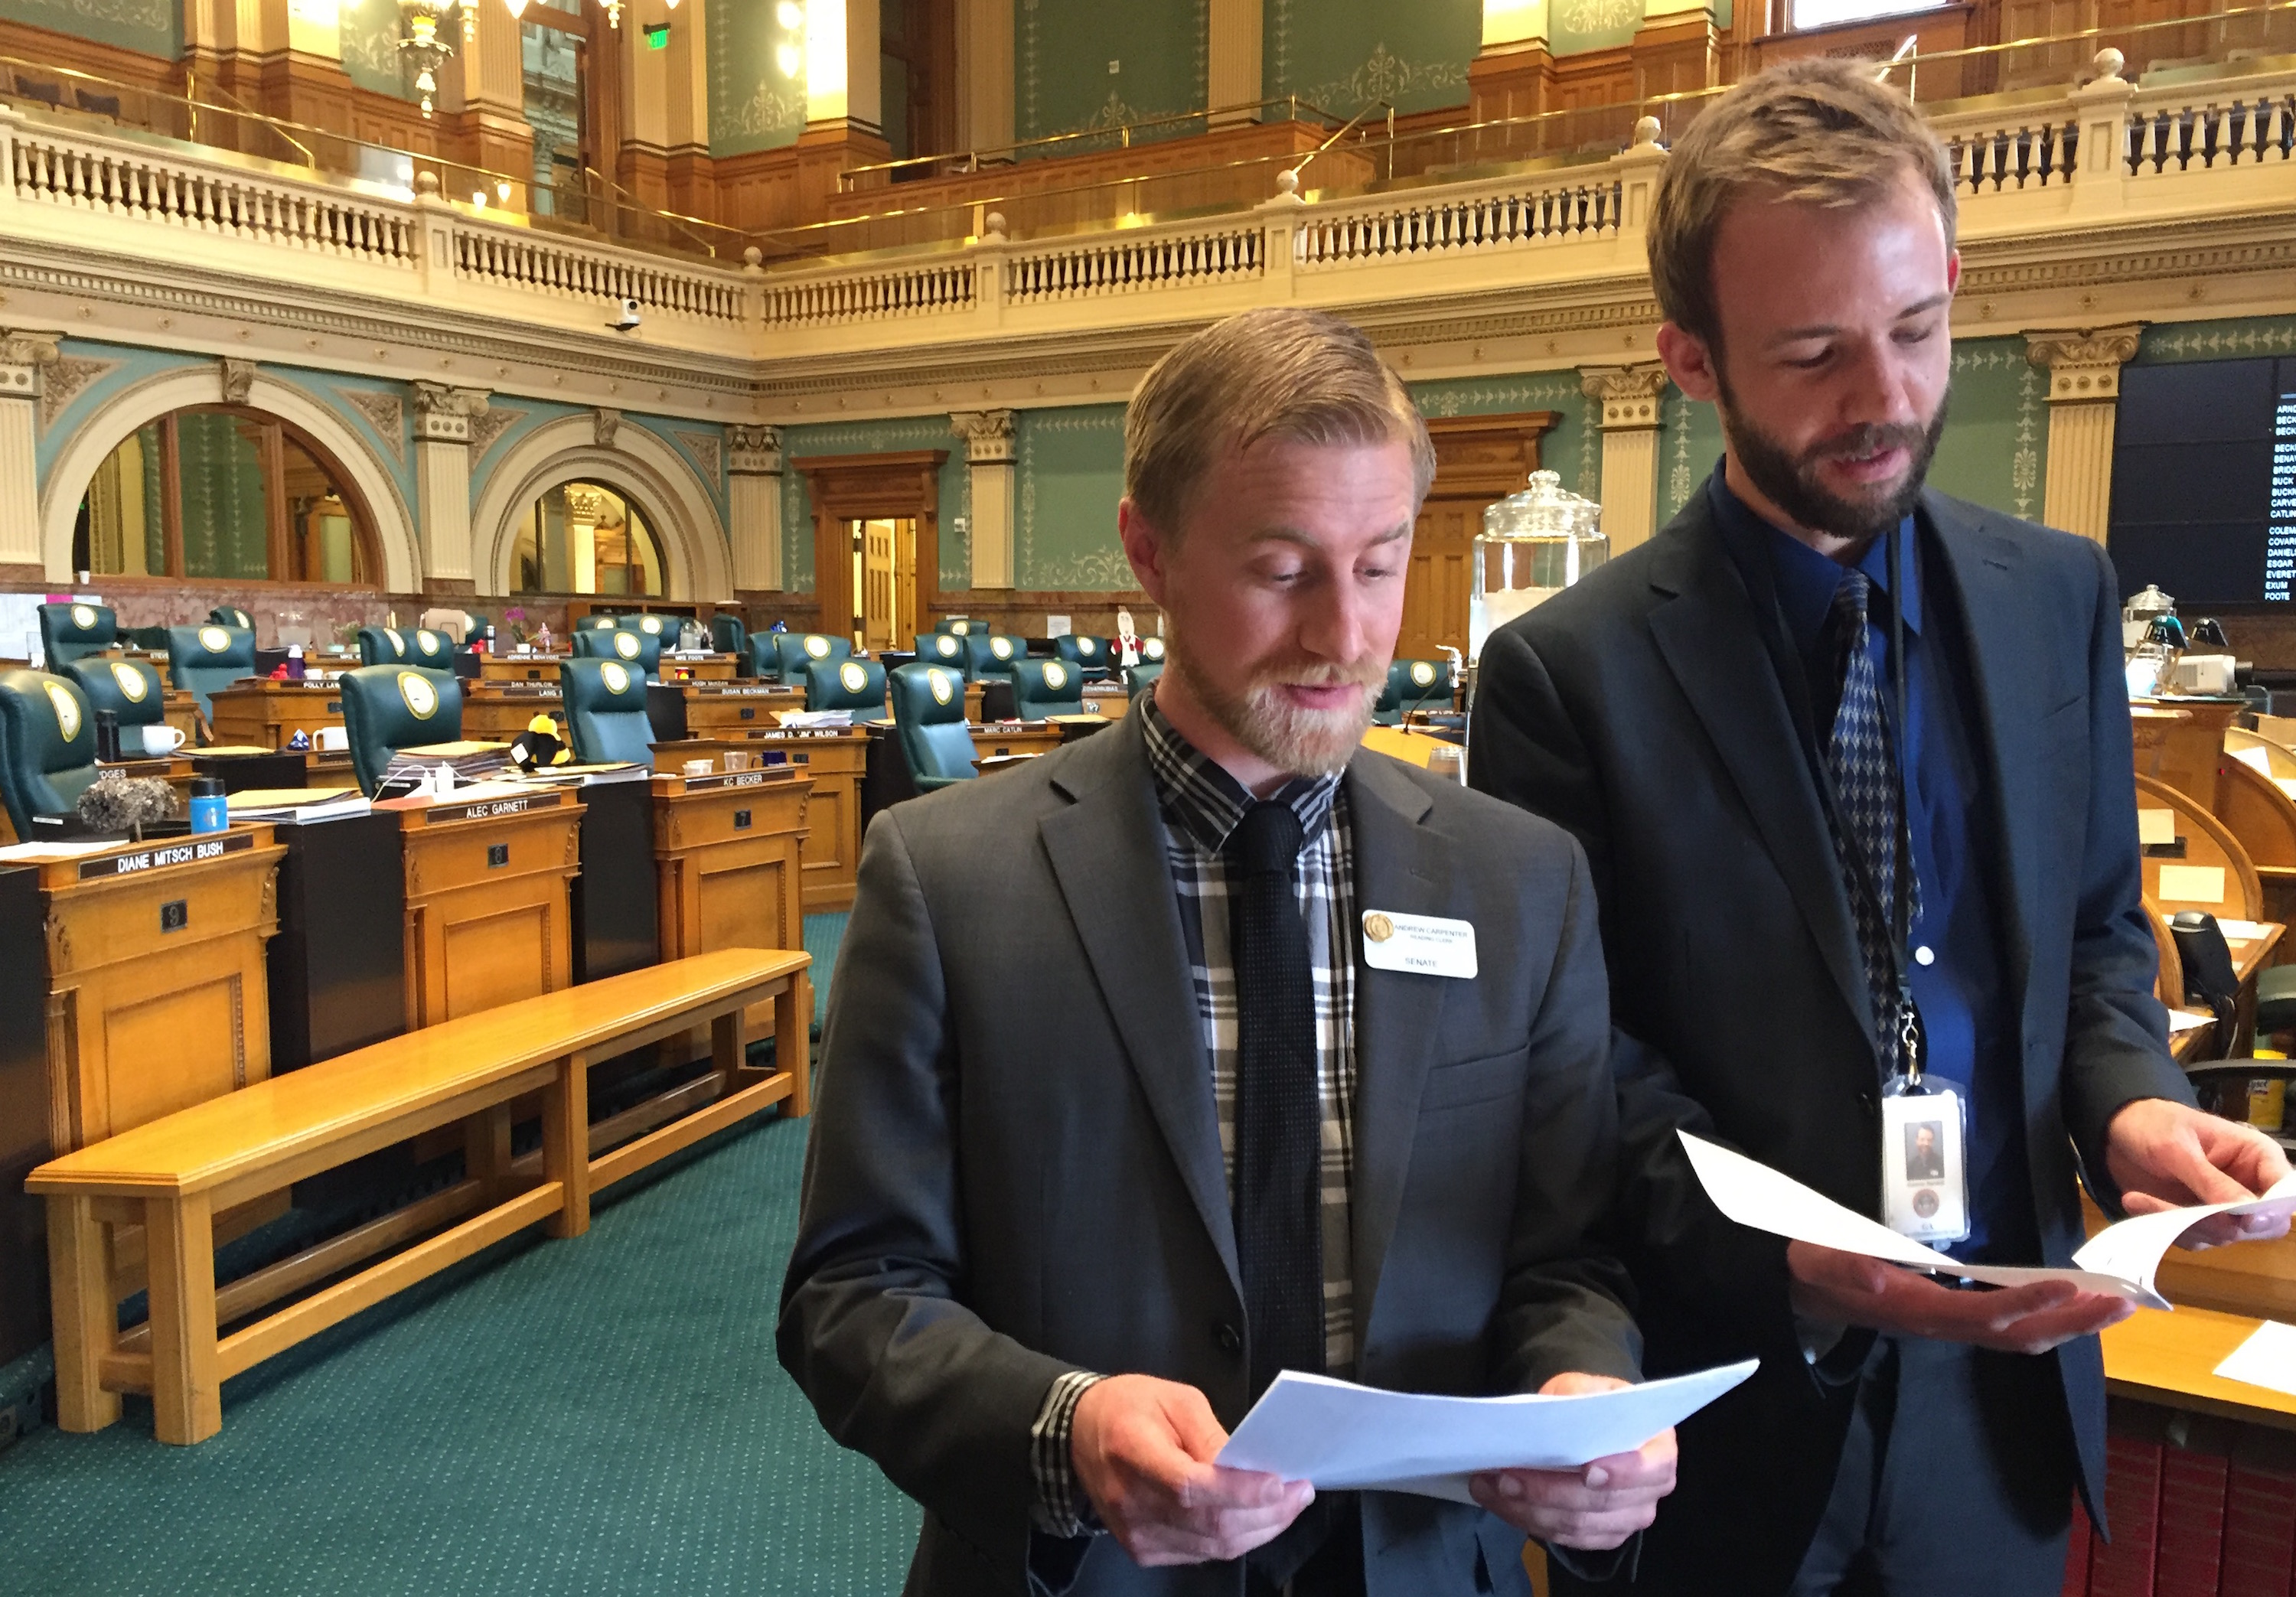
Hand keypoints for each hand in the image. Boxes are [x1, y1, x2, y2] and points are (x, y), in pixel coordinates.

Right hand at [1070, 1374, 1312, 1567]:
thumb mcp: (1174, 1398)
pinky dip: (1234, 1539)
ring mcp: (1136, 1532)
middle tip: (1299, 1492)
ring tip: (1286, 1505)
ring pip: (1213, 1546)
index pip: (1190, 1486)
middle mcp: (1131, 1500)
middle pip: (1209, 1522)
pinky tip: (1253, 1519)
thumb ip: (1211, 1434)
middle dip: (1266, 1511)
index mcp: (1133, 1451)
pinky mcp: (1143, 1548)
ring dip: (1259, 1529)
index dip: (1239, 1491)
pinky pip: (1201, 1553)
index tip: (1278, 1483)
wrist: (1080, 1434)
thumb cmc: (1126, 1408)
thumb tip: (1248, 1464)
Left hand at [1468, 1374, 1676, 1549]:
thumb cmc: (1592, 1404)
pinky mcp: (1600, 1536)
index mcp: (1660, 1449)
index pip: (1651, 1468)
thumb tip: (1560, 1411)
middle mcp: (1651, 1491)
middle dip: (1549, 1492)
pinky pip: (1564, 1538)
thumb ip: (1578, 1396)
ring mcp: (1627, 1519)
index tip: (1587, 1470)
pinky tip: (1498, 1502)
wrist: (1590, 1424)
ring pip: (1577, 1526)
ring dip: (1528, 1509)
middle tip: (1505, 1476)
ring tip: (1490, 1486)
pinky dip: (1527, 1520)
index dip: (1622, 1473)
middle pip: (1603, 1504)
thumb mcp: (1585, 1386)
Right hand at [1787, 1241, 2131, 1354]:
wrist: (1800, 1292)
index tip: (2069, 1285)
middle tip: (2123, 1302)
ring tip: (2113, 1304)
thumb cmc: (1812, 1271)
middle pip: (2017, 1334)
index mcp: (1915, 1309)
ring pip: (2019, 1335)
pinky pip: (2009, 1325)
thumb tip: (1877, 1276)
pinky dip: (2047, 1316)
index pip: (1982, 1312)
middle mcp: (1939, 1323)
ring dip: (2070, 1323)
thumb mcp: (1814, 1260)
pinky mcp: (1951, 1316)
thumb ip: (1840, 1266)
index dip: (2027, 1302)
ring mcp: (1948, 1323)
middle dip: (2072, 1322)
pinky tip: (2071, 1302)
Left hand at [2106, 1098, 2293, 1248]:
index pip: (2284, 1192)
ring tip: (2140, 1199)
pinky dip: (2166, 1226)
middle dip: (2224, 1225)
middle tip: (2185, 1216)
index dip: (2273, 1210)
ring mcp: (2224, 1206)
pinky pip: (2194, 1237)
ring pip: (2225, 1235)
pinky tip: (2136, 1201)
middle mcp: (2249, 1185)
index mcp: (2257, 1156)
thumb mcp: (2177, 1147)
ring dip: (2185, 1225)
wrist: (2115, 1129)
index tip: (2246, 1221)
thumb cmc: (2154, 1125)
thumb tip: (2246, 1215)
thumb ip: (2210, 1180)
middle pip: (2263, 1225)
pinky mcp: (2198, 1219)